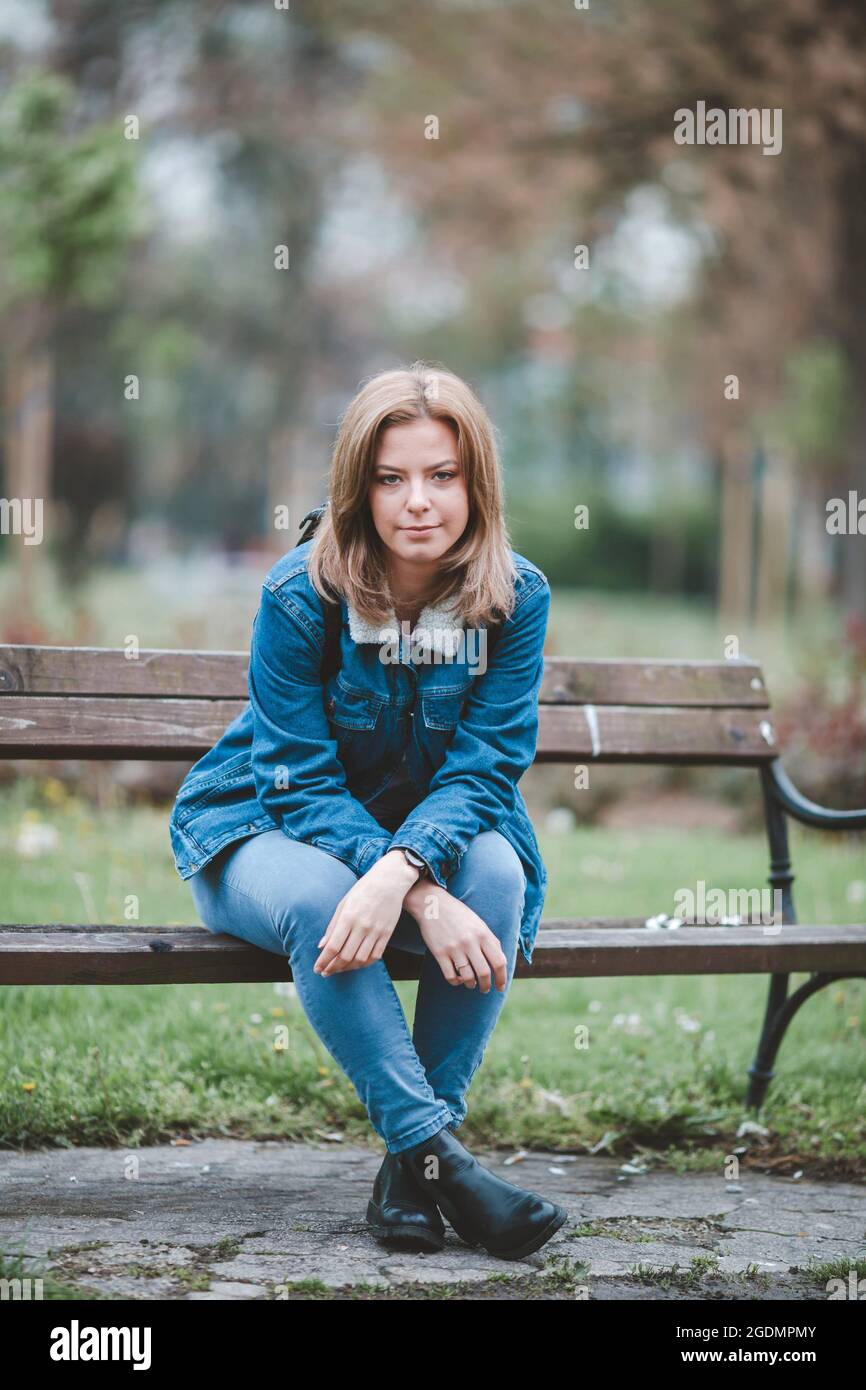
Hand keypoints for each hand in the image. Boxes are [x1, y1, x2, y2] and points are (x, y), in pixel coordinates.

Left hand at [313, 850, 418, 975]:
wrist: (390, 881)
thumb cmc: (363, 890)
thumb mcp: (343, 904)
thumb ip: (332, 926)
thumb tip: (321, 946)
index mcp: (348, 917)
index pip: (333, 946)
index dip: (323, 961)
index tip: (317, 969)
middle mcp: (362, 926)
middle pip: (345, 956)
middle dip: (333, 968)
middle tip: (326, 972)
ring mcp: (376, 931)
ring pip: (360, 959)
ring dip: (348, 968)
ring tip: (339, 969)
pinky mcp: (387, 933)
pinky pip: (375, 956)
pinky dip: (364, 963)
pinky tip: (356, 964)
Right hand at [403, 880, 507, 993]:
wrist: (433, 904)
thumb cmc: (459, 915)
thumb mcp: (479, 924)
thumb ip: (490, 941)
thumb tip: (501, 963)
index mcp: (483, 934)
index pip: (499, 962)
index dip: (502, 978)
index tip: (500, 987)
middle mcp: (470, 942)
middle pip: (484, 973)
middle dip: (486, 986)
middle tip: (485, 989)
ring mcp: (454, 948)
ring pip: (467, 977)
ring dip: (471, 984)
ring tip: (471, 984)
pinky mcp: (440, 953)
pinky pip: (450, 976)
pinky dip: (456, 982)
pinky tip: (457, 979)